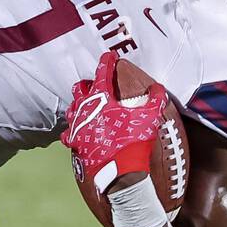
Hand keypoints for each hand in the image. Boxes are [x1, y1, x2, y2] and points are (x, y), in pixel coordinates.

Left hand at [60, 51, 165, 192]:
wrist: (120, 170)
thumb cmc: (135, 140)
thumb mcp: (150, 117)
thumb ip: (155, 99)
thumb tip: (158, 87)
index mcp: (102, 97)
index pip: (103, 72)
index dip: (107, 62)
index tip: (109, 56)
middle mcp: (85, 108)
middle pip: (80, 89)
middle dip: (87, 84)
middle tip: (93, 84)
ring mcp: (77, 125)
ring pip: (72, 109)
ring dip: (78, 105)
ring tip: (84, 105)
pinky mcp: (74, 142)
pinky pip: (69, 134)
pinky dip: (72, 131)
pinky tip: (75, 133)